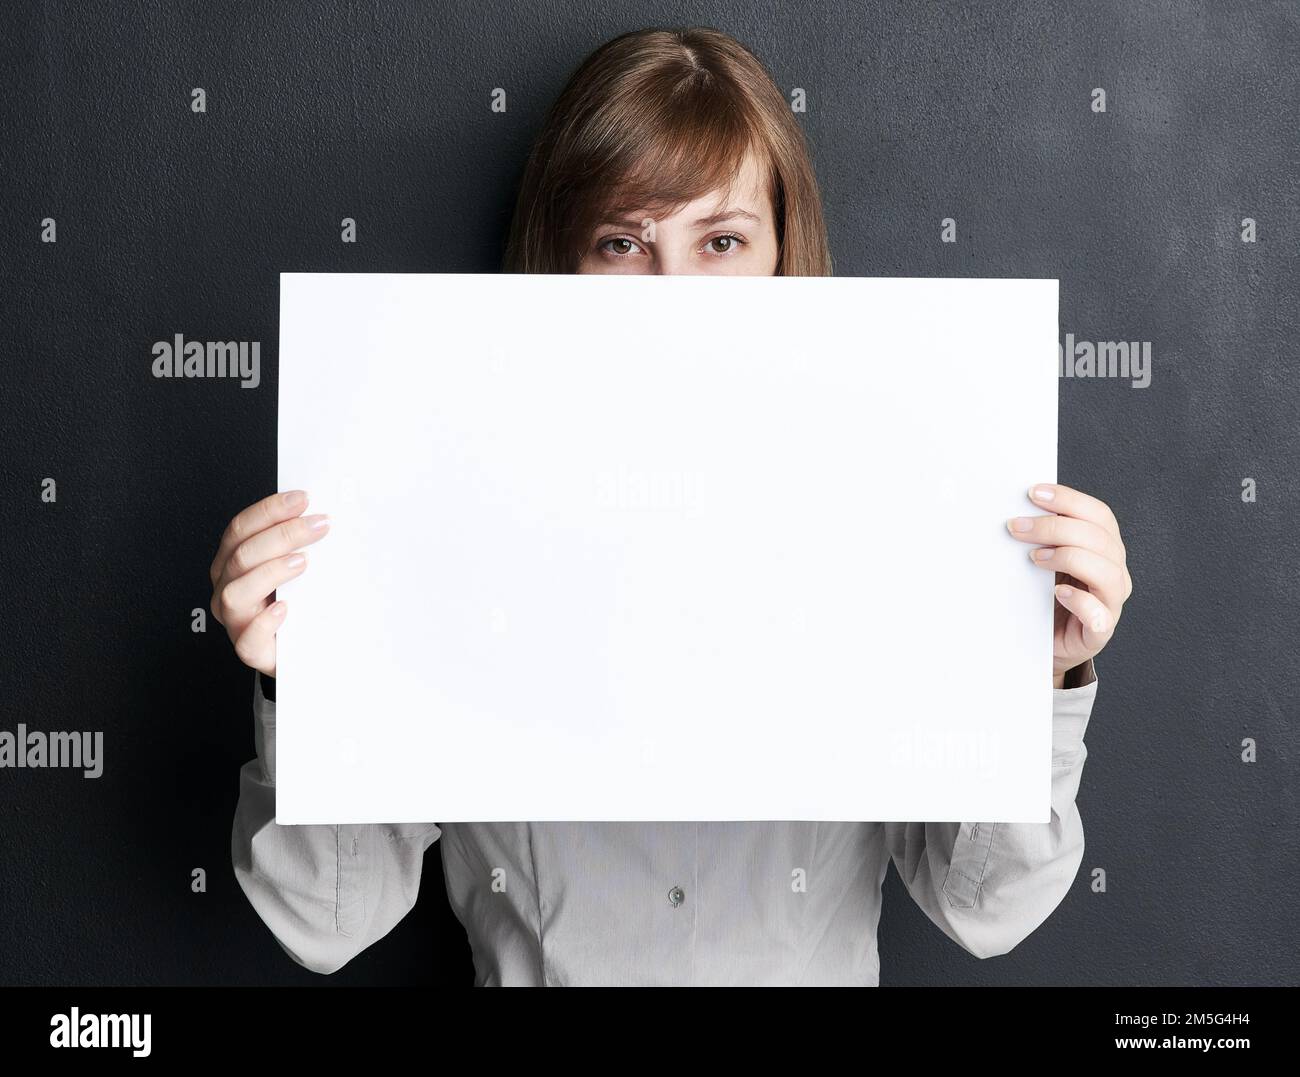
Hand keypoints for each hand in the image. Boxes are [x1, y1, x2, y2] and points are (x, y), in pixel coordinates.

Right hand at [209, 490, 329, 676]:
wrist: (307, 649)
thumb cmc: (302, 604)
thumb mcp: (301, 568)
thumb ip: (302, 544)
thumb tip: (323, 515)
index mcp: (235, 563)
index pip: (241, 529)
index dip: (270, 510)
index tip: (303, 498)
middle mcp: (229, 588)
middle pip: (241, 556)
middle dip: (281, 535)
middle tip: (319, 526)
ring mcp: (236, 621)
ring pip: (236, 593)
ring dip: (270, 572)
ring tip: (302, 562)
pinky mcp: (251, 650)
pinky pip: (247, 639)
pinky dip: (265, 621)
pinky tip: (285, 608)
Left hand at [1006, 483, 1131, 688]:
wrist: (1044, 642)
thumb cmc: (1044, 597)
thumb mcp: (1043, 561)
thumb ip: (1041, 538)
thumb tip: (1015, 512)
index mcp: (1104, 548)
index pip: (1098, 515)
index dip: (1068, 500)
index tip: (1033, 493)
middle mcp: (1113, 572)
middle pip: (1099, 539)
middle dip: (1055, 528)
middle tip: (1017, 528)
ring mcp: (1110, 602)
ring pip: (1107, 572)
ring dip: (1068, 558)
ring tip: (1035, 559)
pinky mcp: (1099, 631)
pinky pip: (1100, 615)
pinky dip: (1081, 601)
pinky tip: (1058, 593)